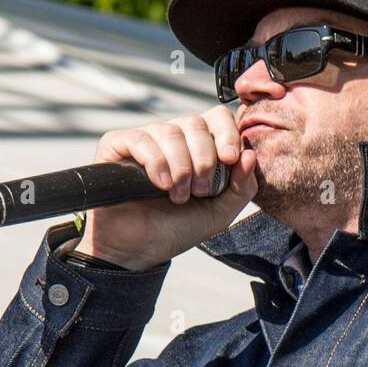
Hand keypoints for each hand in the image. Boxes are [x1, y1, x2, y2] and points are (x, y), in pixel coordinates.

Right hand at [75, 107, 258, 270]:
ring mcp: (145, 139)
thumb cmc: (177, 228)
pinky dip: (156, 162)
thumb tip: (250, 154)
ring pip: (170, 131)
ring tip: (177, 195)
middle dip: (204, 160)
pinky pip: (141, 139)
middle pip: (195, 123)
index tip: (229, 160)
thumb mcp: (220, 213)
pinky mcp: (117, 145)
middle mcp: (172, 137)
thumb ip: (242, 187)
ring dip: (180, 167)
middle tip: (199, 191)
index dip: (226, 134)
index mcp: (198, 146)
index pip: (217, 117)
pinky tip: (160, 185)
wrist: (140, 249)